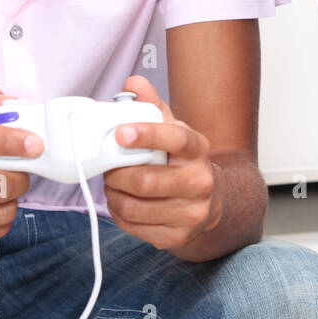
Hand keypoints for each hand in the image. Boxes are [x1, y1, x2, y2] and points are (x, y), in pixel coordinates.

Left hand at [102, 75, 219, 250]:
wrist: (209, 201)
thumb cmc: (180, 162)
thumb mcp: (171, 130)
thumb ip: (151, 106)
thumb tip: (134, 83)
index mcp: (196, 148)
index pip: (174, 138)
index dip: (147, 134)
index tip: (121, 133)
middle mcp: (200, 181)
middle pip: (146, 180)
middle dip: (116, 174)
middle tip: (108, 168)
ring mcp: (192, 212)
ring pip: (135, 207)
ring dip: (114, 196)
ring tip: (113, 186)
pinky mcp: (179, 236)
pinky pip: (135, 227)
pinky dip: (120, 215)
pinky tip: (124, 204)